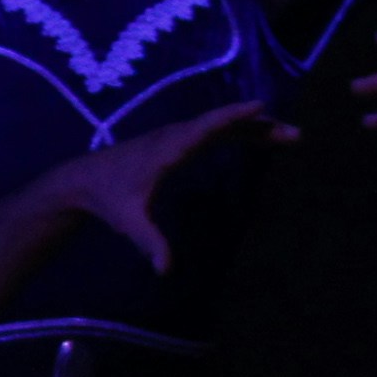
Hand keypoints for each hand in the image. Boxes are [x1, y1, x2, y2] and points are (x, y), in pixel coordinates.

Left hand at [49, 101, 290, 268]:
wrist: (82, 181)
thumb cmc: (107, 200)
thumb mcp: (128, 222)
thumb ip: (149, 243)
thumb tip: (165, 271)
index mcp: (166, 150)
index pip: (204, 128)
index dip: (232, 116)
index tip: (259, 106)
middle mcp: (173, 137)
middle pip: (222, 125)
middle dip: (258, 126)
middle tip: (295, 134)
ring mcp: (175, 137)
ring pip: (220, 126)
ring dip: (254, 128)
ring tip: (289, 136)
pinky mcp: (176, 142)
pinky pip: (213, 131)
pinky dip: (239, 131)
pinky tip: (260, 136)